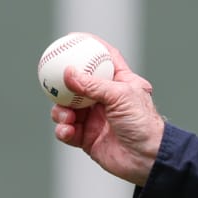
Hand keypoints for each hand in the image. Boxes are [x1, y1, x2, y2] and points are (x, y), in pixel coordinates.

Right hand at [48, 36, 164, 185]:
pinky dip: (63, 129)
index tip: (72, 37)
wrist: (147, 159)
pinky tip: (67, 131)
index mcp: (120, 83)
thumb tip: (68, 72)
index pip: (105, 59)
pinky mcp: (87, 138)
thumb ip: (93, 84)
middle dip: (62, 84)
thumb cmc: (143, 124)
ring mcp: (95, 118)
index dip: (90, 46)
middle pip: (77, 84)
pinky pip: (67, 130)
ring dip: (60, 111)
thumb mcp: (121, 97)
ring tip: (66, 116)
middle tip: (50, 82)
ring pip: (66, 108)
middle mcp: (106, 99)